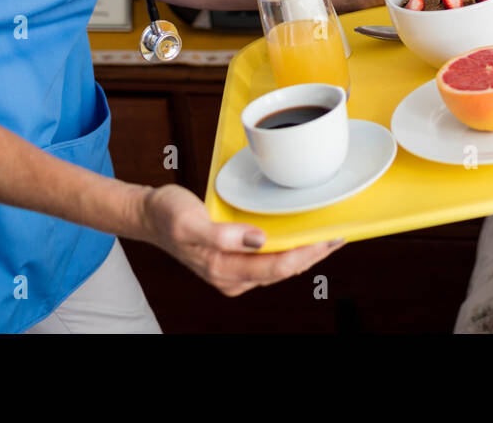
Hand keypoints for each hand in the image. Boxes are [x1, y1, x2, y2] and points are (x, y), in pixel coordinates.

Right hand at [138, 184, 343, 295]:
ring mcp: (236, 270)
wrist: (150, 216)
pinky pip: (272, 258)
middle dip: (315, 254)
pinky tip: (304, 235)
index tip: (330, 239)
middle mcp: (233, 276)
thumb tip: (257, 240)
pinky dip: (292, 247)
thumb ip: (220, 234)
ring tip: (330, 235)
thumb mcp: (189, 221)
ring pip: (281, 265)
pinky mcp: (237, 259)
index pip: (278, 267)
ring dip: (307, 252)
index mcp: (224, 270)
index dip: (308, 254)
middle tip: (341, 234)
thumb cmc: (168, 216)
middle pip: (285, 269)